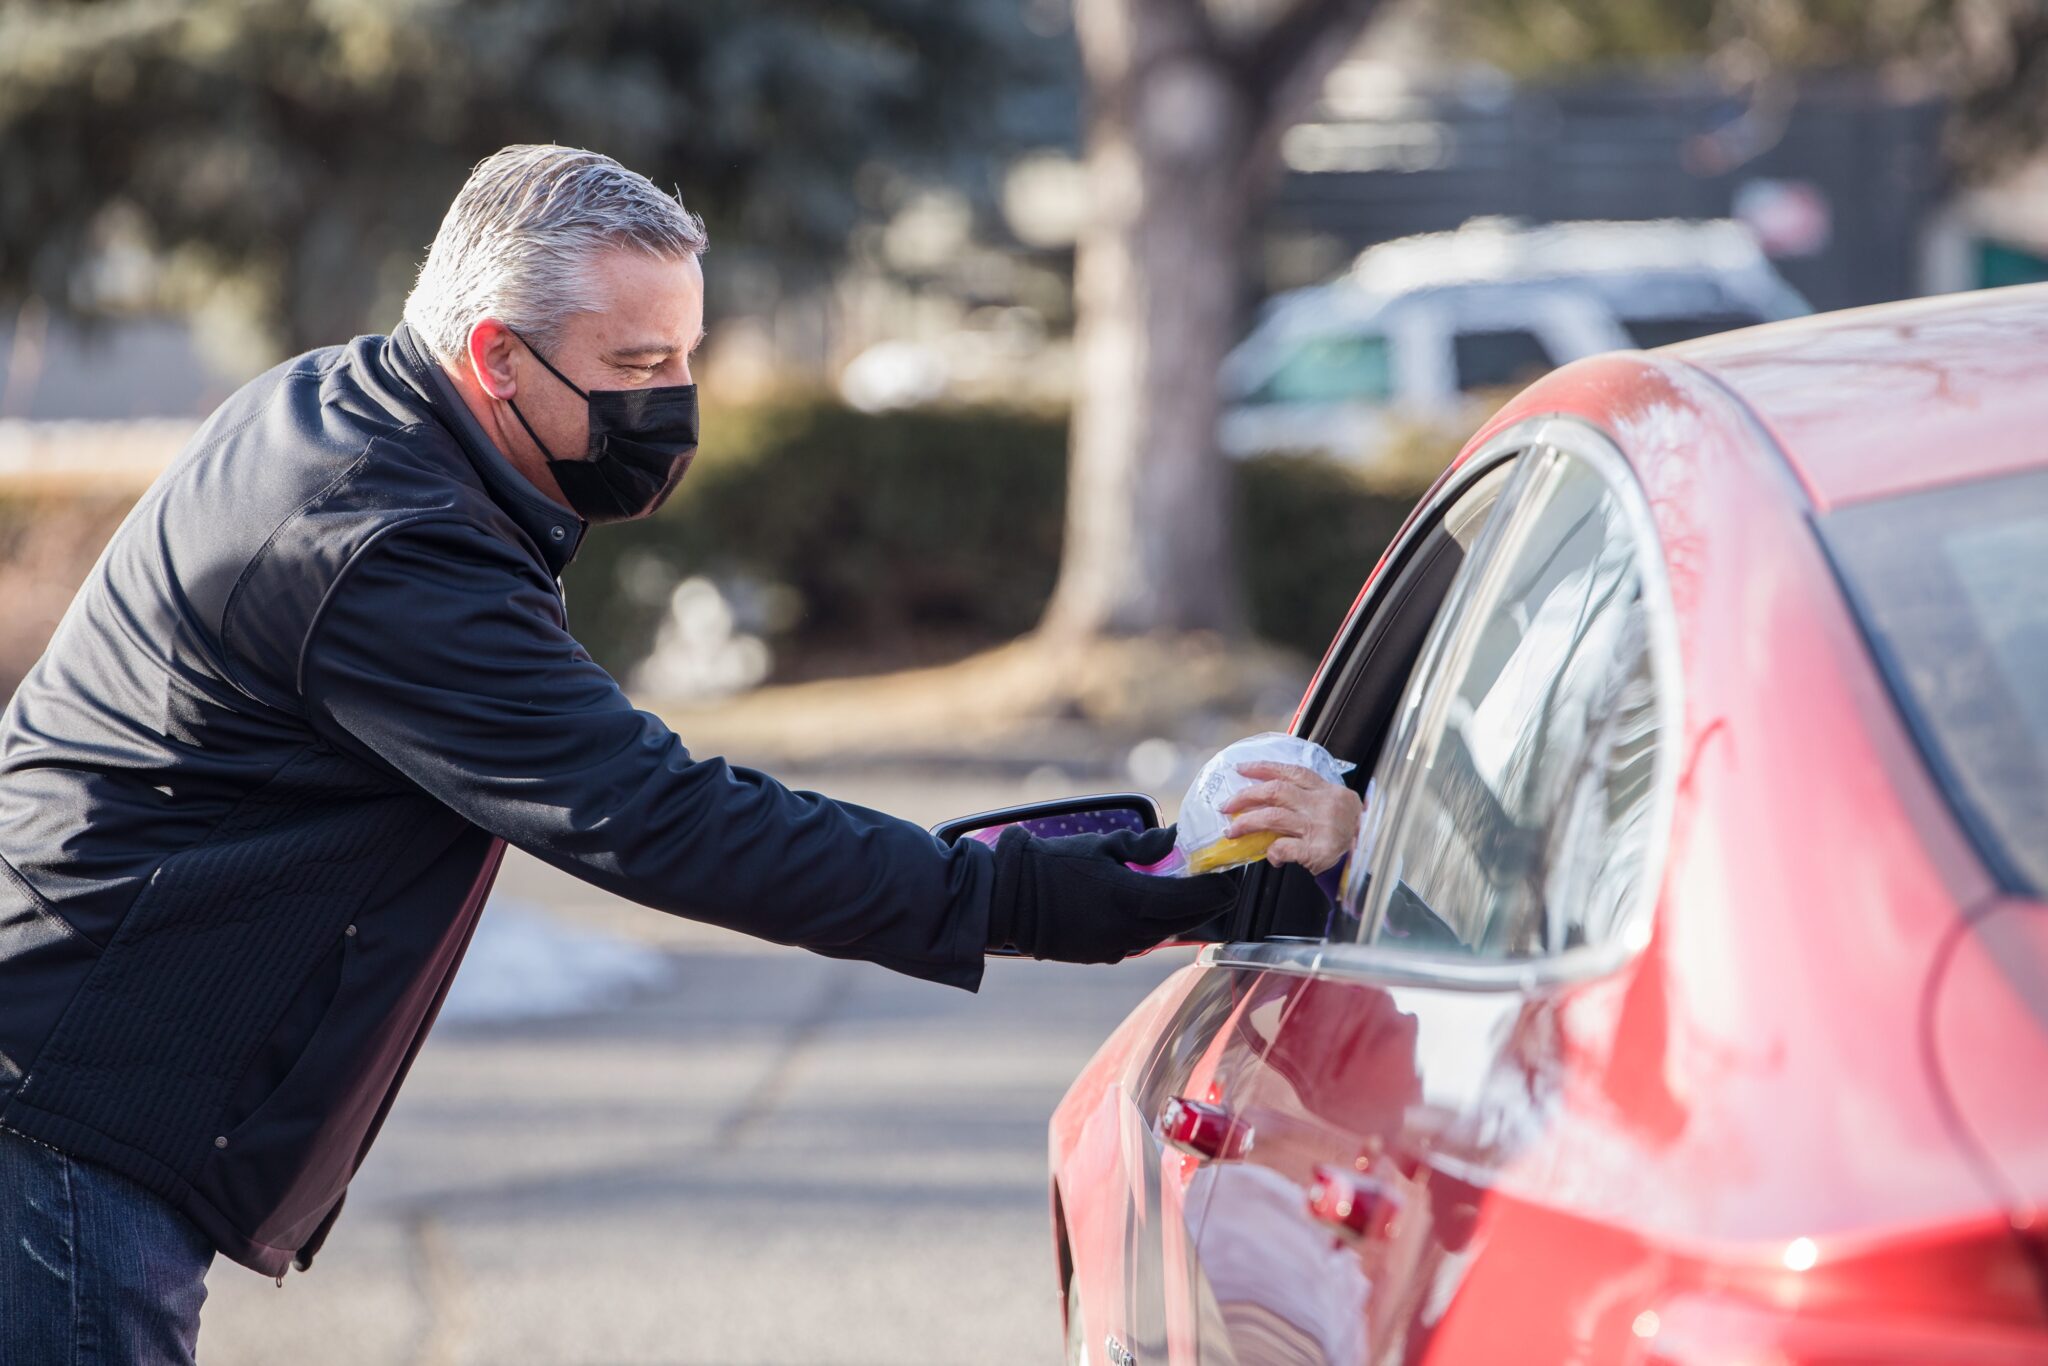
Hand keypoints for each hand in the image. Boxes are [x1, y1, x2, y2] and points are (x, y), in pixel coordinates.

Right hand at [985, 825, 1237, 962]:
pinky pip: (1141, 940)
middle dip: (1207, 902)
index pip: (1197, 897)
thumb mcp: (1103, 846)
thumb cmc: (1054, 864)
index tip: (1232, 877)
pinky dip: (1151, 924)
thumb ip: (1145, 846)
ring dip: (1178, 914)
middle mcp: (1131, 930)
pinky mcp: (1104, 956)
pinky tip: (1145, 906)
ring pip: (1165, 932)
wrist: (1011, 899)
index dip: (1221, 888)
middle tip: (1217, 884)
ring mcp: (1117, 946)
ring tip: (1182, 891)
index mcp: (1134, 898)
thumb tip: (1174, 840)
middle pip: (1188, 919)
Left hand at [1219, 761, 1363, 874]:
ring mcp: (1321, 827)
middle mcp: (1323, 804)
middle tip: (1227, 804)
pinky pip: (1285, 846)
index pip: (1291, 772)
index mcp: (1327, 791)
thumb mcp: (1334, 807)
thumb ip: (1306, 800)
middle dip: (1246, 795)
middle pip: (1276, 791)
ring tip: (1232, 831)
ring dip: (1247, 823)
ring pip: (1273, 816)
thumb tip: (1265, 801)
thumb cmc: (1348, 835)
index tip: (1241, 769)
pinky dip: (1273, 851)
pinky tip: (1270, 855)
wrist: (1370, 862)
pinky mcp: (1318, 851)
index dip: (1263, 768)